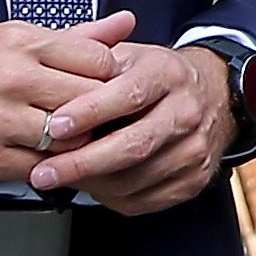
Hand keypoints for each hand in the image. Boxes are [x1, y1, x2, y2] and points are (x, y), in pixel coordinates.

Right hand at [0, 14, 132, 188]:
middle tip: (101, 118)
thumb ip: (75, 37)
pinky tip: (46, 156)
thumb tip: (125, 23)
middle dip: (101, 113)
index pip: (99, 60)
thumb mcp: (12, 39)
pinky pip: (40, 167)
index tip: (111, 86)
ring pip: (69, 138)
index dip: (112, 77)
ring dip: (76, 143)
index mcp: (22, 43)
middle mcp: (11, 78)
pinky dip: (50, 166)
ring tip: (72, 138)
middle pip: (89, 100)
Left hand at [29, 32, 240, 214]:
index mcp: (168, 74)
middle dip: (82, 163)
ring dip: (91, 184)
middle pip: (134, 145)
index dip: (89, 112)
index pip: (129, 94)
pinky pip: (143, 200)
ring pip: (135, 178)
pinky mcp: (194, 179)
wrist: (212, 95)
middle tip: (43, 172)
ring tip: (60, 179)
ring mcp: (194, 148)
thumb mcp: (126, 55)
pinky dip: (110, 197)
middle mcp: (187, 112)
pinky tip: (93, 184)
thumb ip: (90, 63)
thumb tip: (50, 82)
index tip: (54, 126)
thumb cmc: (155, 78)